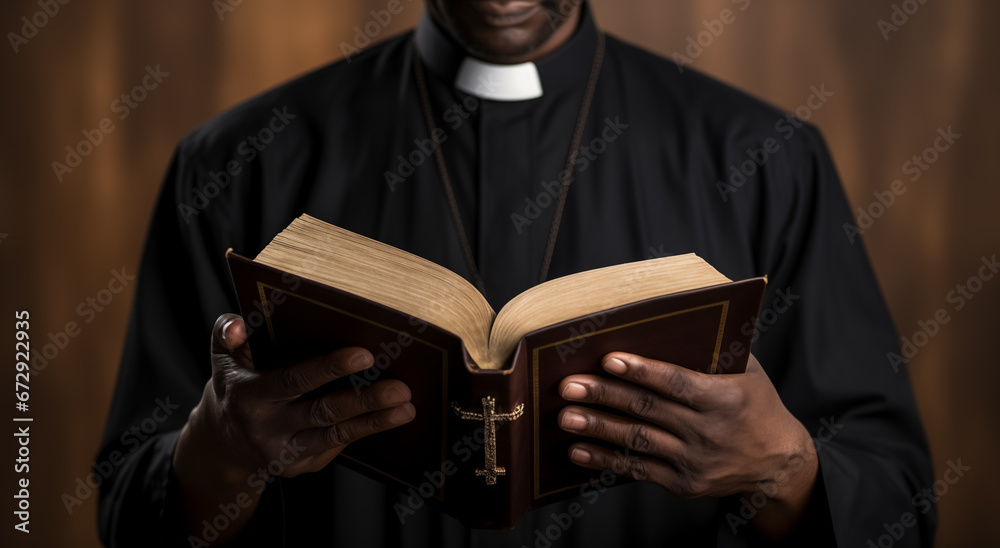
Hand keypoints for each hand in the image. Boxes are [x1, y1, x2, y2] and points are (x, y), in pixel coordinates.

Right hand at [172, 313, 414, 542]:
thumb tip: (240, 325)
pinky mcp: (301, 466)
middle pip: (323, 413)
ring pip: (336, 435)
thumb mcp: (223, 358)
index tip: (364, 355)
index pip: (294, 380)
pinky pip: (337, 445)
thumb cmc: (236, 385)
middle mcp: (267, 428)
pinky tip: (391, 416)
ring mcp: (285, 452)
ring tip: (407, 408)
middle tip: (400, 387)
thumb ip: (226, 333)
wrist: (224, 438)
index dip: (328, 368)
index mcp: (250, 396)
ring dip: (375, 422)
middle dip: (364, 401)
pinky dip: (365, 430)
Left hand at [557, 352, 817, 538]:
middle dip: (605, 396)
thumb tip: (683, 315)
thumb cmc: (757, 406)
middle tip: (569, 386)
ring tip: (566, 417)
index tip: (609, 359)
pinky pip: (638, 470)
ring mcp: (694, 461)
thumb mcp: (749, 372)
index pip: (676, 383)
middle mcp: (708, 432)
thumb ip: (718, 348)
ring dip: (598, 429)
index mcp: (724, 399)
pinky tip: (579, 451)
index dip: (642, 371)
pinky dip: (606, 461)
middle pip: (648, 411)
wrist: (777, 464)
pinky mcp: (682, 484)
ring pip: (637, 441)